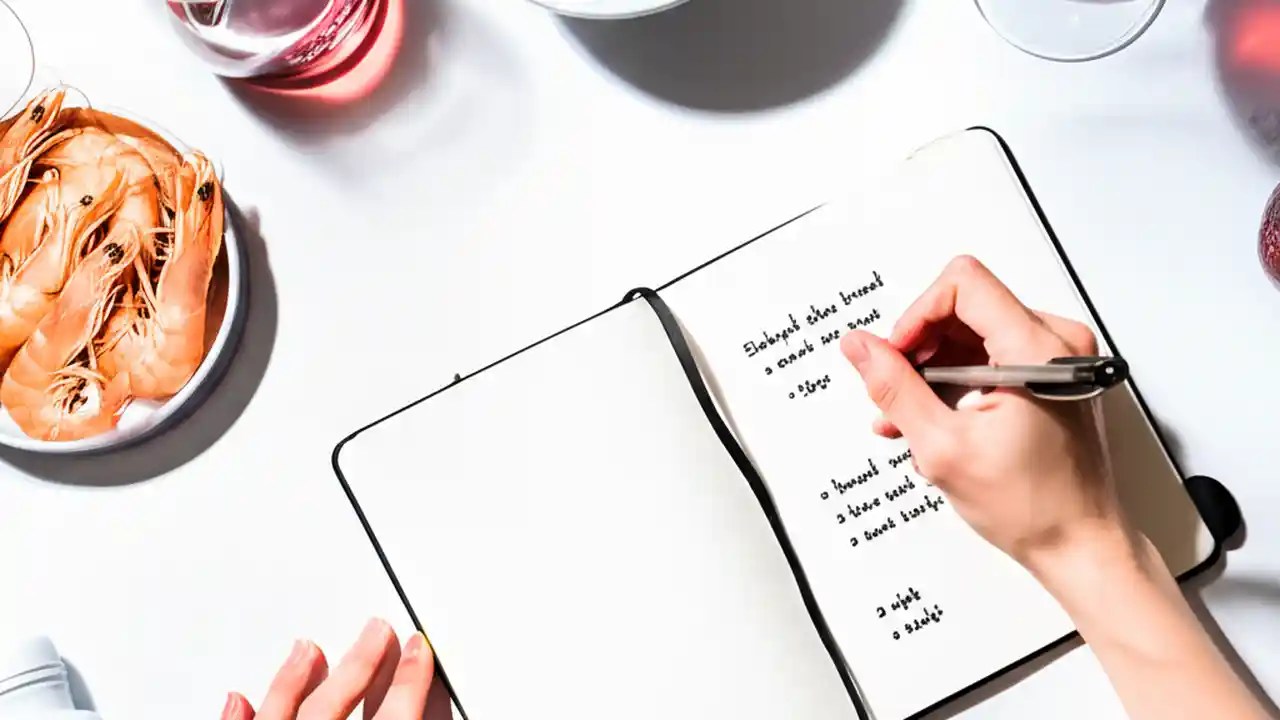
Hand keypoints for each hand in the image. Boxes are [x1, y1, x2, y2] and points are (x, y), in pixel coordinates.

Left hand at [221, 618, 433, 719]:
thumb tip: (434, 700)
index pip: (394, 719)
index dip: (409, 681)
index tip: (419, 650)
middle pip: (331, 706)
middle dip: (358, 663)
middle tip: (376, 629)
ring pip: (281, 715)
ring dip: (295, 680)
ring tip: (308, 648)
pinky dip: (240, 717)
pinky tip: (237, 698)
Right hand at [840, 256, 1138, 574]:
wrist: (1081, 546)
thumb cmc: (1035, 507)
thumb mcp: (943, 447)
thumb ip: (894, 388)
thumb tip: (861, 348)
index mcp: (1038, 350)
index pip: (963, 285)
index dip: (917, 316)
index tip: (896, 354)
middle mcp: (1058, 343)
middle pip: (965, 306)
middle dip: (919, 348)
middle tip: (895, 390)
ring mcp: (1059, 359)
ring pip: (973, 332)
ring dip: (932, 370)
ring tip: (908, 417)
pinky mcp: (1053, 375)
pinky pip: (991, 355)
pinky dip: (956, 382)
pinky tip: (936, 419)